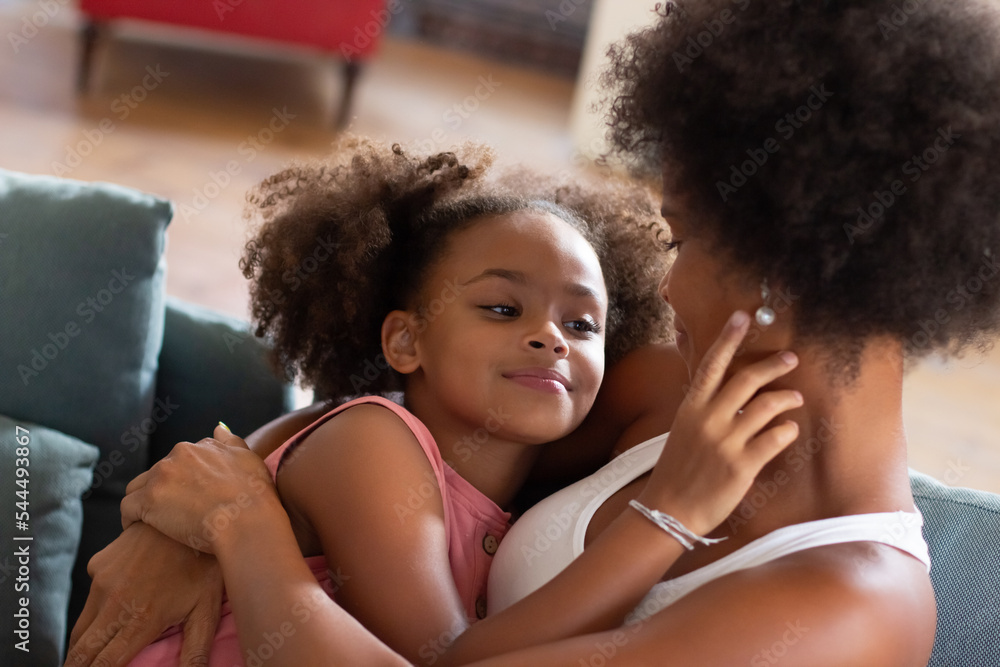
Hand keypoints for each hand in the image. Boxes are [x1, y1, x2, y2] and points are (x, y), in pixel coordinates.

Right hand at [64, 523, 222, 666]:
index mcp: (141, 620)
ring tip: (89, 654)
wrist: (193, 513)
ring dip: (82, 643)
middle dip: (78, 666)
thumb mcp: (208, 609)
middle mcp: (115, 603)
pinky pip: (90, 596)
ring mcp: (103, 581)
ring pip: (81, 626)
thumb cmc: (205, 564)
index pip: (103, 664)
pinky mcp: (99, 564)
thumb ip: (196, 650)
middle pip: (82, 650)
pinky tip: (113, 610)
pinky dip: (95, 610)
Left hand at [120, 425, 281, 553]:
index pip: (182, 460)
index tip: (189, 498)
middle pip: (159, 473)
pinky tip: (139, 531)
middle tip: (174, 516)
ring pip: (139, 487)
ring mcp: (162, 476)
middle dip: (163, 491)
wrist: (247, 522)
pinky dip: (130, 519)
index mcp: (202, 447)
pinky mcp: (148, 500)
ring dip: (143, 502)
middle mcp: (179, 455)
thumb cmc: (254, 497)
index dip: (184, 481)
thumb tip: (218, 427)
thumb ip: (232, 442)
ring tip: (152, 524)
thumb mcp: (249, 460)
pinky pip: (127, 508)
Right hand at [638, 311, 802, 534]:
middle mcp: (708, 420)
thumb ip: (705, 409)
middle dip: (773, 365)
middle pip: (746, 380)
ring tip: (796, 399)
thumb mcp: (684, 430)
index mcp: (691, 408)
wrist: (669, 509)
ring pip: (766, 407)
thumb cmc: (678, 469)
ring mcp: (725, 442)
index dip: (727, 339)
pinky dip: (787, 430)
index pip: (711, 364)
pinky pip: (775, 438)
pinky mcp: (742, 465)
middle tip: (791, 359)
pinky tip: (789, 430)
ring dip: (787, 399)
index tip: (742, 317)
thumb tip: (731, 391)